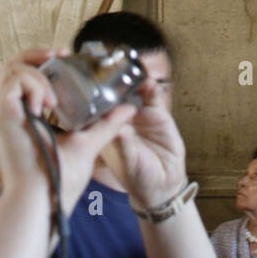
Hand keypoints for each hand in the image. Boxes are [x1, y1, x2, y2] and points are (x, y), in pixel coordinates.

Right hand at [0, 49, 137, 199]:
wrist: (43, 199)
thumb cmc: (58, 179)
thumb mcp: (87, 142)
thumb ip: (106, 124)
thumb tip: (128, 108)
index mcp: (26, 115)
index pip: (25, 76)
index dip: (41, 61)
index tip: (64, 55)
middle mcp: (12, 111)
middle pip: (12, 66)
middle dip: (35, 55)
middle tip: (58, 55)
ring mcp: (5, 113)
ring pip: (10, 69)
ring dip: (36, 73)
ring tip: (53, 96)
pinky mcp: (2, 115)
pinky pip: (11, 82)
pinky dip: (32, 85)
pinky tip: (47, 103)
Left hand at [98, 73, 186, 209]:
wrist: (163, 184)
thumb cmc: (139, 177)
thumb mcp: (129, 163)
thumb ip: (125, 145)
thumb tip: (118, 130)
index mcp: (109, 131)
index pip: (100, 110)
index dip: (97, 97)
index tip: (93, 85)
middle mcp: (123, 120)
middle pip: (117, 96)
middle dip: (116, 83)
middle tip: (114, 72)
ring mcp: (140, 116)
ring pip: (135, 93)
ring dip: (134, 82)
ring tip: (134, 75)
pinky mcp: (158, 115)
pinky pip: (154, 99)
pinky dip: (152, 90)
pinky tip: (151, 83)